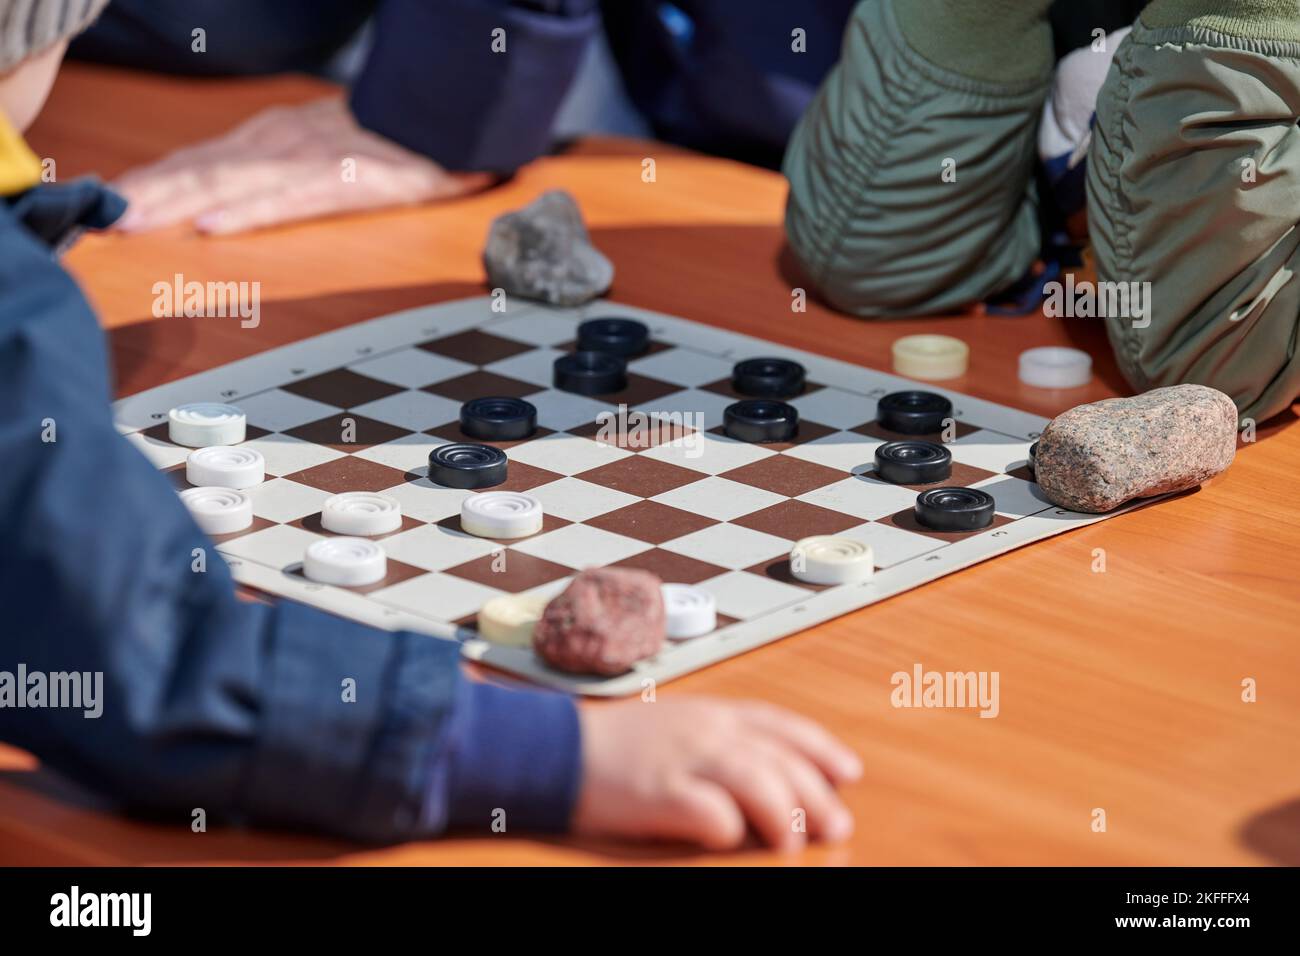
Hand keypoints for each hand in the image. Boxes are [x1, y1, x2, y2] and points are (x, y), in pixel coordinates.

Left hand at [113, 98, 493, 234]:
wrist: (448, 114)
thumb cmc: (399, 136)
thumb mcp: (335, 146)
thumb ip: (296, 166)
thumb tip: (251, 193)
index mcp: (279, 138)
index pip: (204, 160)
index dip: (158, 179)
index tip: (117, 197)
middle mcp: (282, 142)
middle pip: (203, 168)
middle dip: (150, 193)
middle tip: (105, 216)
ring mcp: (309, 158)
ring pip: (231, 181)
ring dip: (176, 201)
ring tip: (134, 221)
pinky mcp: (342, 179)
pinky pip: (286, 199)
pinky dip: (247, 212)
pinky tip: (213, 225)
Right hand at [574, 696, 861, 850]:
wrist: (559, 747)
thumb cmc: (618, 742)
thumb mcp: (678, 724)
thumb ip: (722, 738)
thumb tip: (770, 766)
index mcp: (713, 713)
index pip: (782, 726)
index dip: (820, 748)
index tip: (848, 771)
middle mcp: (706, 731)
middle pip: (779, 759)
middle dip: (816, 793)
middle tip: (837, 823)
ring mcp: (683, 759)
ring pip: (756, 781)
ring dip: (782, 813)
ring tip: (793, 842)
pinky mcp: (659, 792)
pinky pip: (706, 811)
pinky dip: (726, 826)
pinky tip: (731, 838)